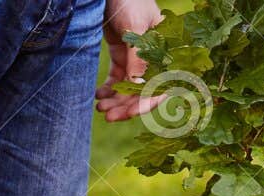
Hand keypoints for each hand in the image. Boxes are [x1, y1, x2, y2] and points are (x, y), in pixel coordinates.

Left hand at [94, 0, 165, 121]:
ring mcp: (136, 59)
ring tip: (100, 107)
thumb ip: (137, 58)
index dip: (145, 102)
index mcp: (165, 53)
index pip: (160, 85)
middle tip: (107, 115)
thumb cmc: (129, 1)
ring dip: (115, 101)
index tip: (129, 114)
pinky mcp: (122, 55)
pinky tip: (98, 95)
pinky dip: (108, 89)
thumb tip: (138, 87)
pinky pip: (117, 79)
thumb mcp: (135, 28)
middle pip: (142, 92)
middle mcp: (153, 60)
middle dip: (125, 106)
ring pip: (128, 88)